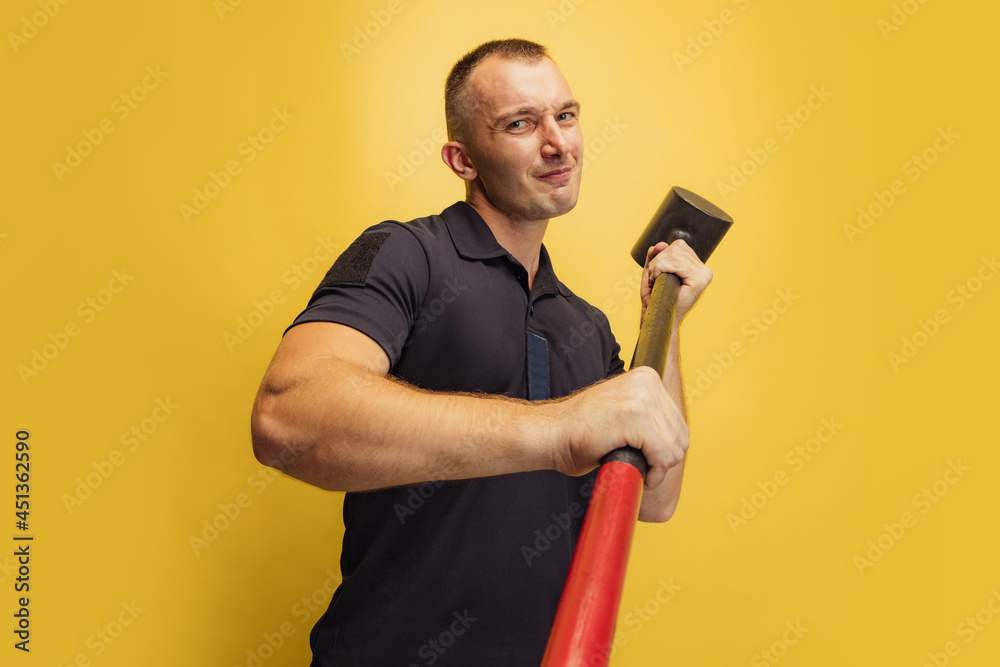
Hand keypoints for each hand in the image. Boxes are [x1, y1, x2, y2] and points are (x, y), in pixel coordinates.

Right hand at [551, 366, 688, 489]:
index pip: (678, 423)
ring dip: (657, 468)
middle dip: (663, 460)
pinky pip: (662, 455)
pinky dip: (652, 472)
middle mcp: (647, 382)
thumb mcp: (623, 412)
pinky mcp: (635, 417)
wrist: (552, 434)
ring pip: (674, 448)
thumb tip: (678, 440)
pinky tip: (637, 472)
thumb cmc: (581, 432)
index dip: (664, 448)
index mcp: (647, 377)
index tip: (645, 456)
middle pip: (680, 436)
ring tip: (636, 468)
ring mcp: (641, 398)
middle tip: (640, 466)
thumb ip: (649, 416)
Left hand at [640, 240, 712, 325]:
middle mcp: (704, 270)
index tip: (657, 274)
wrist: (658, 320)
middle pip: (675, 248)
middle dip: (658, 261)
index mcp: (696, 267)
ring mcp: (704, 275)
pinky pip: (673, 263)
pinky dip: (659, 270)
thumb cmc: (656, 300)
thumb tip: (660, 244)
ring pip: (673, 254)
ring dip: (657, 267)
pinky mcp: (700, 280)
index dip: (662, 256)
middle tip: (655, 279)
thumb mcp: (653, 272)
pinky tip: (659, 282)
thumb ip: (656, 256)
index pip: (678, 246)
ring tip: (656, 282)